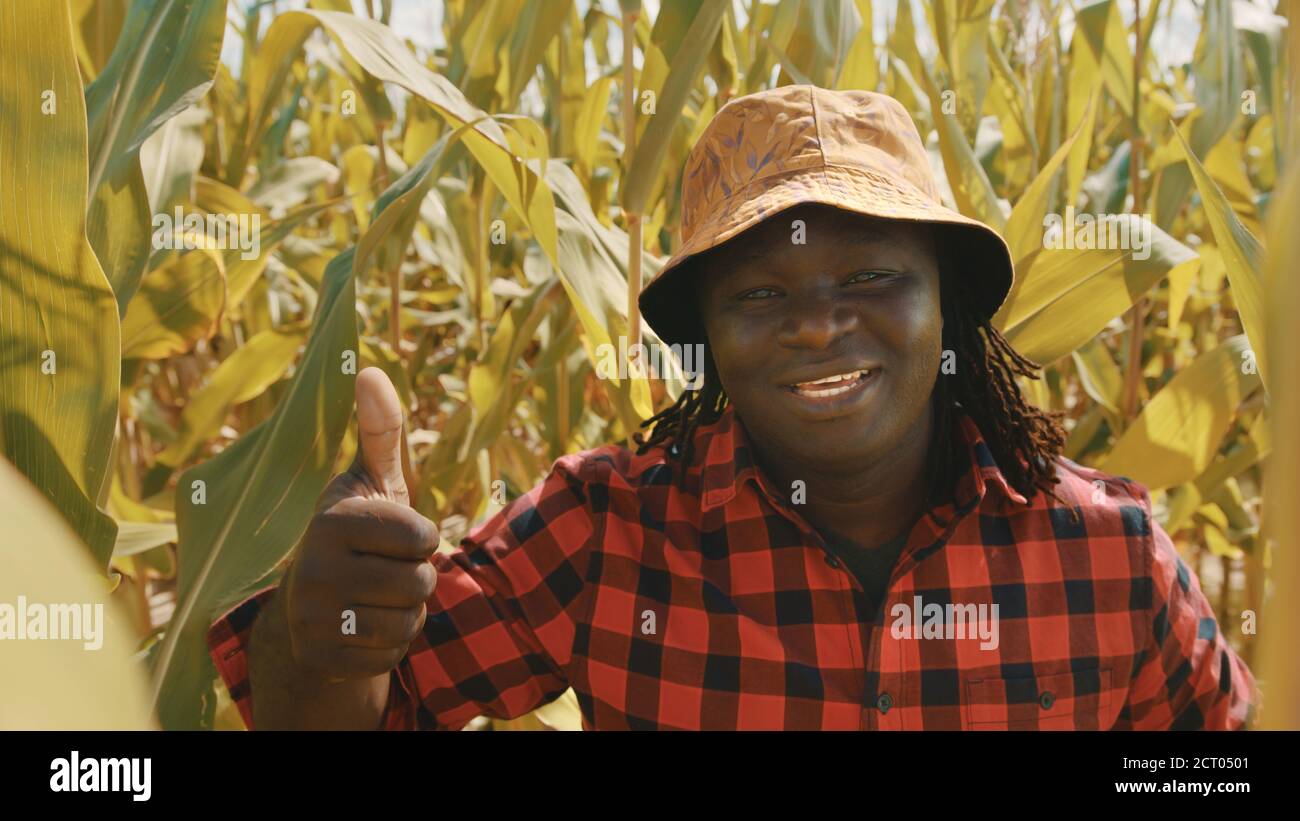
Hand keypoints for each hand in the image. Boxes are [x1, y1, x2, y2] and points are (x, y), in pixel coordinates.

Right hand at [279, 367, 437, 680]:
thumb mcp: (372, 481)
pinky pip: (391, 656)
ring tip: (375, 596)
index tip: (393, 534)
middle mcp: (314, 570)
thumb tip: (372, 370)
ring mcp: (313, 619)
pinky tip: (364, 627)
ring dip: (406, 612)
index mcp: (332, 520)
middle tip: (384, 568)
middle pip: (420, 582)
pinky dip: (389, 645)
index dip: (421, 537)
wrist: (310, 603)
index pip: (423, 536)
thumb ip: (381, 430)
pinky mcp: (320, 659)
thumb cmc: (356, 531)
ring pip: (409, 622)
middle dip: (417, 577)